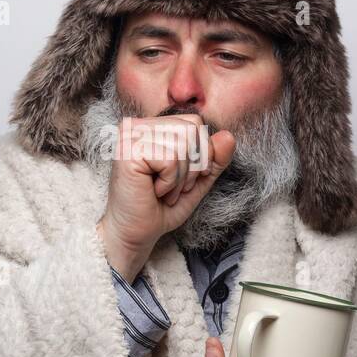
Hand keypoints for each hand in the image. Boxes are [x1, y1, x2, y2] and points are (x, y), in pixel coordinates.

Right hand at [97, 114, 235, 281]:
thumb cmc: (161, 207)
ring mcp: (130, 136)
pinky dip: (170, 182)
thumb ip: (214, 158)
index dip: (200, 153)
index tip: (182, 178)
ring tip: (163, 191)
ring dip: (180, 177)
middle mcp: (137, 125)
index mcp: (151, 126)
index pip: (194, 122)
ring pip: (183, 144)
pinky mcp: (128, 151)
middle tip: (172, 188)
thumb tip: (229, 136)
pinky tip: (154, 191)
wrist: (137, 234)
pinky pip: (171, 159)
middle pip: (191, 130)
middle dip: (192, 166)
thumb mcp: (197, 180)